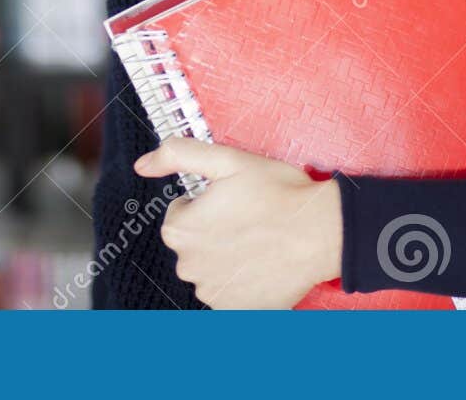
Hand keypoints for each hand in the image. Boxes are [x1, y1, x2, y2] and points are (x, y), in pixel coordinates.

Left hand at [135, 137, 342, 308]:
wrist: (323, 232)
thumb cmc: (279, 194)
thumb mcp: (227, 159)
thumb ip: (179, 155)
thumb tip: (143, 165)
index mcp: (180, 230)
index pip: (181, 214)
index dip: (208, 203)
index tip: (234, 200)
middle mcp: (189, 267)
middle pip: (194, 243)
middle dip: (214, 231)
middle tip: (249, 218)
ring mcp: (212, 294)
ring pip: (211, 269)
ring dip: (227, 257)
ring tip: (258, 241)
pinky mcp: (236, 311)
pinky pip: (229, 292)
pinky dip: (242, 281)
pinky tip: (262, 264)